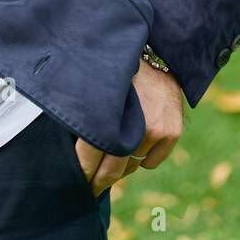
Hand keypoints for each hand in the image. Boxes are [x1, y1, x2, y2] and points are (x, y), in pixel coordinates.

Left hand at [73, 59, 184, 195]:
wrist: (158, 52)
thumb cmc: (117, 67)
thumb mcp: (93, 83)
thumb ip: (81, 112)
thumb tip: (67, 145)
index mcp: (107, 113)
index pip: (89, 156)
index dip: (82, 172)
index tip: (77, 181)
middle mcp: (132, 125)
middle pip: (111, 170)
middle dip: (98, 181)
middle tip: (91, 187)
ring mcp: (154, 130)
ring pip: (131, 166)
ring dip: (121, 165)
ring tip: (113, 155)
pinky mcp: (171, 132)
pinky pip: (150, 162)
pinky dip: (143, 157)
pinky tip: (137, 142)